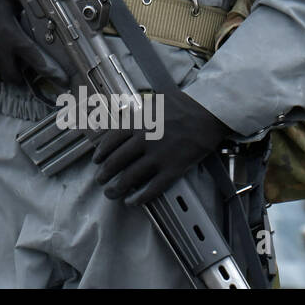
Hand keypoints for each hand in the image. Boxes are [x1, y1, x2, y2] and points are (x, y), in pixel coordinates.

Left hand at [92, 88, 228, 205]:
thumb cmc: (182, 105)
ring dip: (117, 188)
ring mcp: (158, 156)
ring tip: (110, 193)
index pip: (110, 142)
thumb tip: (121, 120)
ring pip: (130, 177)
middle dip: (104, 174)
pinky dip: (140, 197)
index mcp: (136, 123)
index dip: (101, 154)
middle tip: (100, 180)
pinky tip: (132, 201)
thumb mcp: (151, 102)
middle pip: (116, 162)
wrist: (207, 112)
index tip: (97, 161)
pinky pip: (153, 188)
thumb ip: (135, 113)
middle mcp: (143, 140)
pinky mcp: (173, 169)